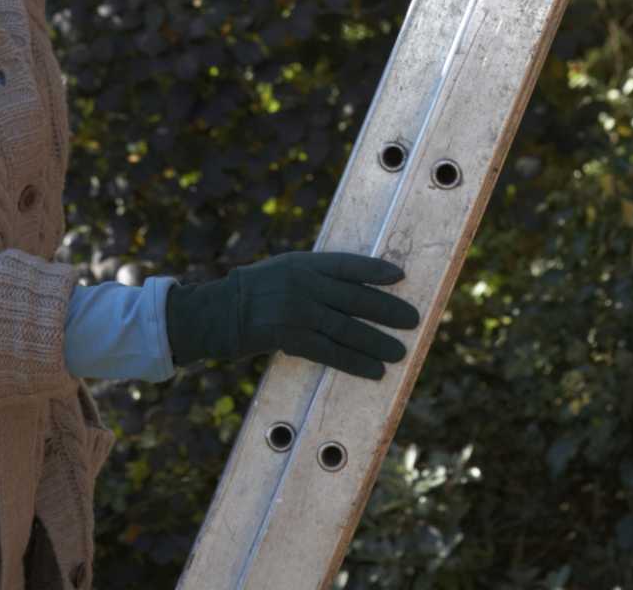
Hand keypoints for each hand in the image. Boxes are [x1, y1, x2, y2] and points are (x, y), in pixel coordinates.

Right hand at [165, 251, 419, 380]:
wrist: (219, 312)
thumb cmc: (255, 290)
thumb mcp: (285, 270)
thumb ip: (316, 276)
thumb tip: (355, 288)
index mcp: (304, 262)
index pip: (348, 265)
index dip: (375, 271)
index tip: (400, 276)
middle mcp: (304, 284)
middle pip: (355, 298)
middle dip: (387, 310)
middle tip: (412, 319)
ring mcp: (298, 311)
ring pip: (347, 328)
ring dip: (376, 341)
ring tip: (399, 351)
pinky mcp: (290, 337)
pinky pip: (330, 352)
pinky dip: (355, 362)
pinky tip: (373, 370)